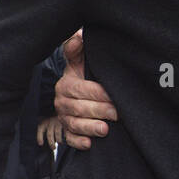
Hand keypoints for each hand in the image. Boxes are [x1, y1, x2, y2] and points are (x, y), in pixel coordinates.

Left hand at [37, 116, 64, 149]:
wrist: (60, 107)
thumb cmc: (51, 114)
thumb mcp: (45, 117)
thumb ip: (43, 126)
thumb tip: (42, 138)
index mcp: (43, 121)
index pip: (40, 131)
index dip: (39, 138)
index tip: (40, 144)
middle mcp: (50, 122)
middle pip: (49, 135)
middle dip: (51, 143)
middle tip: (53, 148)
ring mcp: (57, 122)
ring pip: (57, 135)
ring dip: (58, 140)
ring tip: (59, 143)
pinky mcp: (65, 122)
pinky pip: (65, 132)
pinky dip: (66, 136)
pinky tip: (66, 137)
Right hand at [54, 30, 115, 150]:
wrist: (76, 96)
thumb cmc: (83, 77)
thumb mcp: (80, 62)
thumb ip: (78, 50)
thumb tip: (79, 35)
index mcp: (65, 84)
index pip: (80, 89)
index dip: (97, 93)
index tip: (112, 95)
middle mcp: (61, 102)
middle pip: (78, 108)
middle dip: (98, 111)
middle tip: (117, 114)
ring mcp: (63, 118)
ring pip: (74, 124)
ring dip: (89, 128)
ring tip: (105, 130)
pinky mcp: (66, 132)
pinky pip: (69, 139)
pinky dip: (78, 142)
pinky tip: (89, 144)